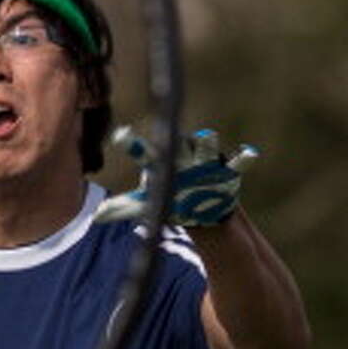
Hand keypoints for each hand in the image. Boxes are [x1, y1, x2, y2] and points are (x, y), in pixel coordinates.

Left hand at [93, 125, 258, 229]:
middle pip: (176, 145)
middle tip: (165, 132)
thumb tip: (96, 216)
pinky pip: (238, 165)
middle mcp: (183, 158)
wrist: (203, 204)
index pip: (144, 154)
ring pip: (207, 149)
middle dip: (172, 140)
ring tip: (207, 138)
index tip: (118, 136)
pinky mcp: (227, 173)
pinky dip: (244, 159)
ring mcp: (206, 163)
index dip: (132, 145)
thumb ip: (125, 207)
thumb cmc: (171, 200)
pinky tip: (251, 154)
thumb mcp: (148, 204)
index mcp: (162, 165)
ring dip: (207, 144)